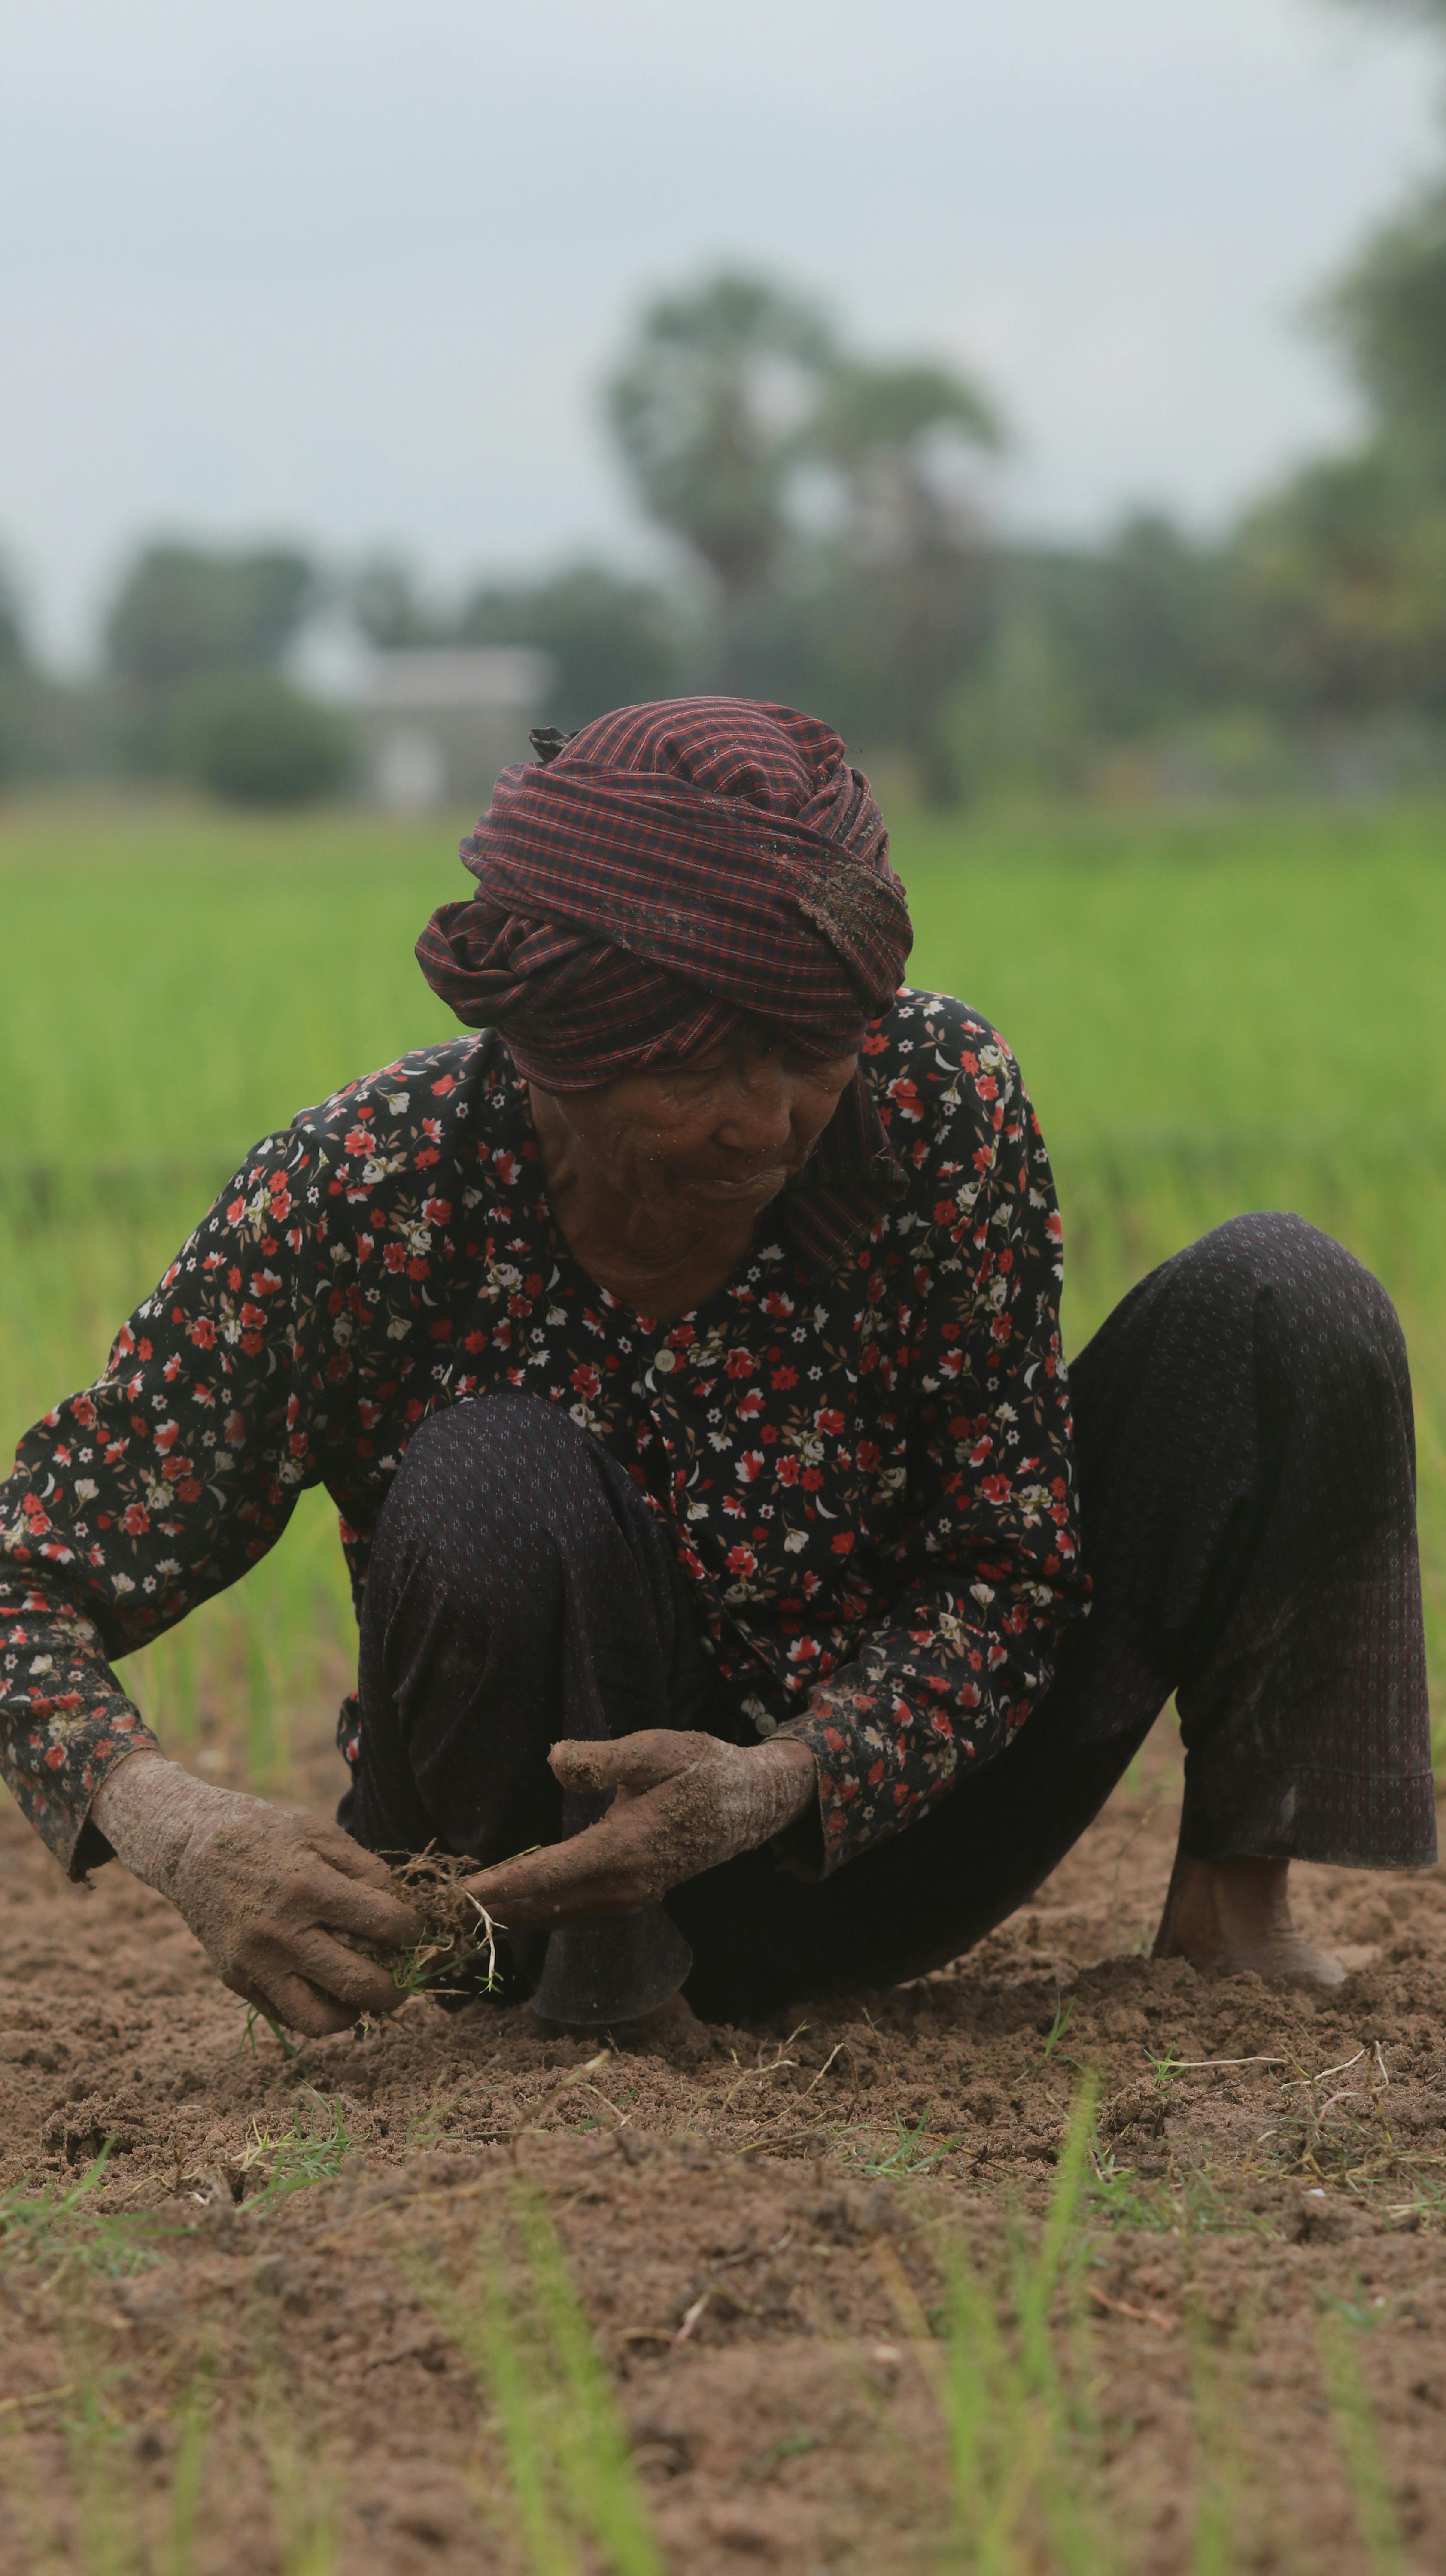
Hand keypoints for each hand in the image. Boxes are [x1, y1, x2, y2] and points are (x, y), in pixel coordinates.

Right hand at [92, 1752, 424, 2036]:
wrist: (191, 1849)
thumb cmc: (264, 1835)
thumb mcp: (320, 1833)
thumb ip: (366, 1870)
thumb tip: (399, 1909)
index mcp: (308, 1887)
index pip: (383, 1924)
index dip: (411, 1929)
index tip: (413, 1929)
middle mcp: (281, 1932)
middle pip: (358, 1982)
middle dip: (396, 1988)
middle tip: (404, 1982)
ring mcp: (255, 1963)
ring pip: (320, 2020)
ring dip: (355, 2015)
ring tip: (365, 1998)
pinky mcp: (237, 1980)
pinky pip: (286, 2017)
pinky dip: (317, 2013)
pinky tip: (329, 1993)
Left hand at [464, 1729, 816, 1927]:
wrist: (749, 1803)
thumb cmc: (699, 1767)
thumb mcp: (653, 1749)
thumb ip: (600, 1759)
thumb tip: (552, 1759)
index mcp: (624, 1849)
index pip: (549, 1874)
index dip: (503, 1885)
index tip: (462, 1894)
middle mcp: (625, 1885)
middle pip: (547, 1904)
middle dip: (496, 1906)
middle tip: (445, 1909)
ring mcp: (631, 1897)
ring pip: (560, 1913)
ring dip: (515, 1912)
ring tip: (469, 1910)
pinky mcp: (635, 1896)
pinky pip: (577, 1911)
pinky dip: (542, 1910)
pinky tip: (516, 1904)